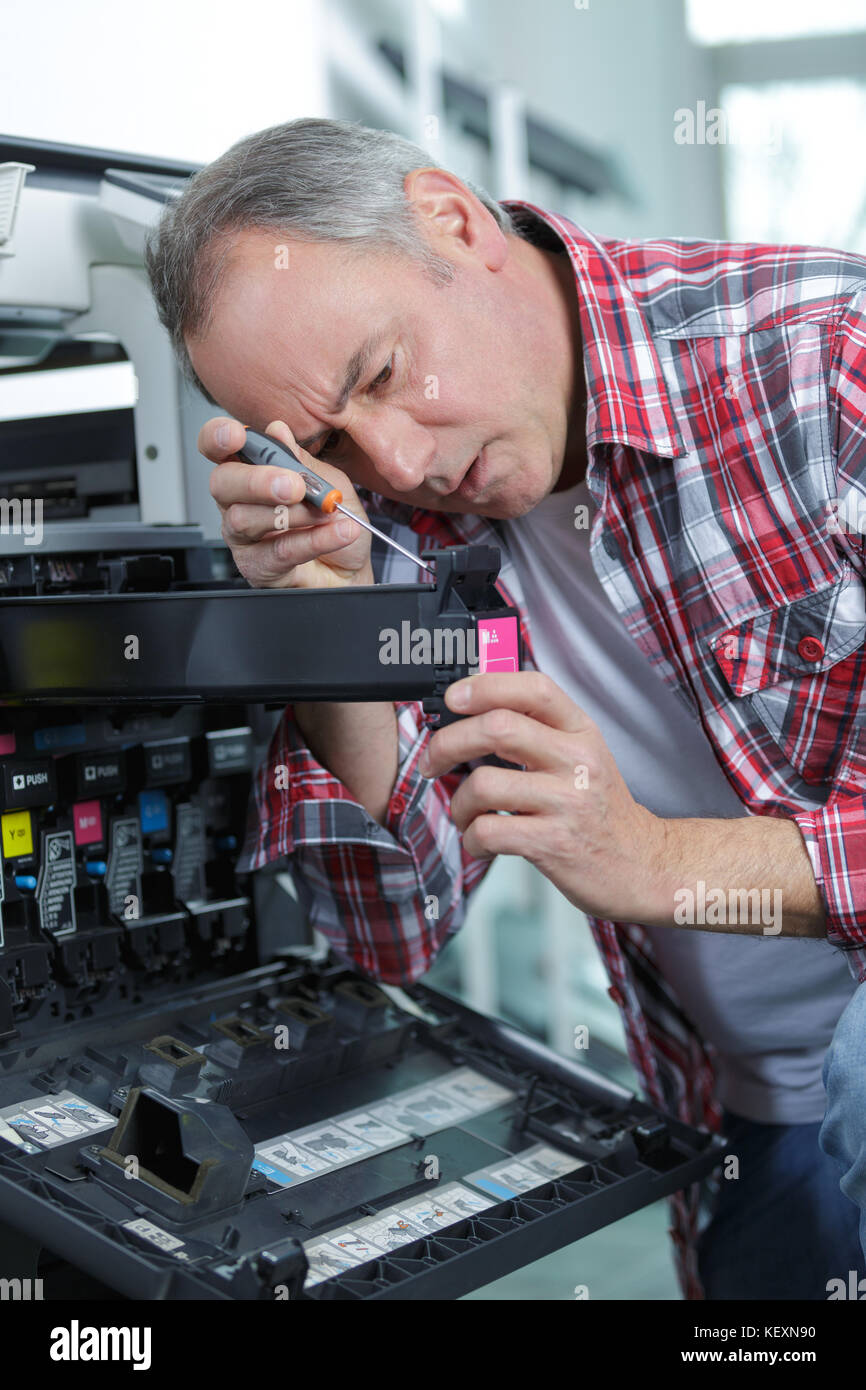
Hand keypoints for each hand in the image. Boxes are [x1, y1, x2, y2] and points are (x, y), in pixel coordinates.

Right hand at [200, 416, 373, 588]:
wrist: (351, 569)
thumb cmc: (333, 524)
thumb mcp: (327, 482)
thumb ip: (301, 460)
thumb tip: (277, 430)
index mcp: (250, 473)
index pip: (218, 449)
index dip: (217, 437)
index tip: (236, 435)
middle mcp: (238, 504)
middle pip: (222, 484)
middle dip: (256, 481)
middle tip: (293, 486)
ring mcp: (244, 539)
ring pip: (244, 519)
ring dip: (292, 514)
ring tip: (324, 513)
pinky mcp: (259, 569)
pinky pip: (279, 551)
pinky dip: (314, 540)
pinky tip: (337, 532)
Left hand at [420, 671, 668, 923]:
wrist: (642, 866)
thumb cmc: (601, 811)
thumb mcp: (583, 756)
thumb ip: (540, 729)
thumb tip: (476, 709)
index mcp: (582, 732)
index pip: (534, 689)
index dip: (486, 685)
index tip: (453, 698)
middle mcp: (577, 761)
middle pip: (497, 727)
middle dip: (448, 743)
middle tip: (434, 761)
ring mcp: (567, 802)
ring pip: (484, 784)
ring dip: (459, 803)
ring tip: (467, 815)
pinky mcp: (554, 844)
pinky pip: (489, 831)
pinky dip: (472, 840)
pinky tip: (481, 842)